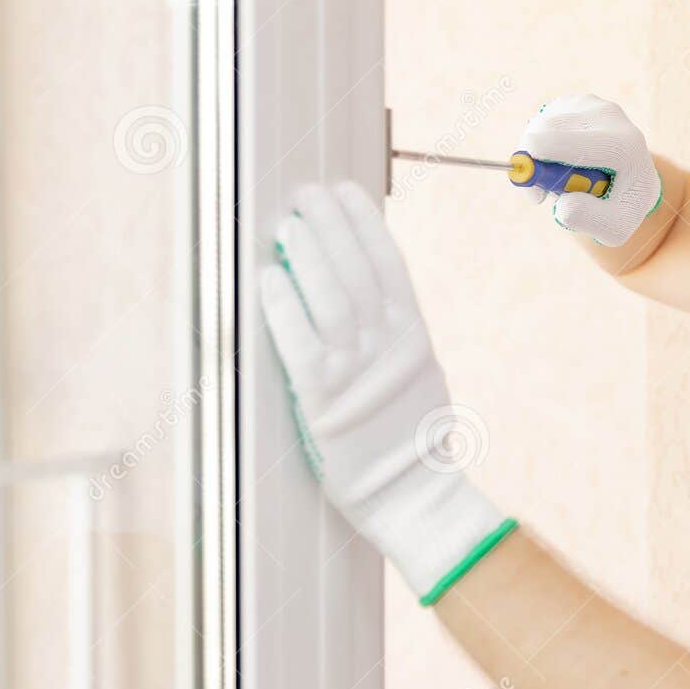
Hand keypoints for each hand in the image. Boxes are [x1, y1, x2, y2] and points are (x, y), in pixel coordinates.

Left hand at [259, 181, 514, 602]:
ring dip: (307, 254)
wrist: (411, 496)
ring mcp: (356, 372)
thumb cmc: (411, 440)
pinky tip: (270, 277)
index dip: (365, 223)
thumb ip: (396, 337)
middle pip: (357, 269)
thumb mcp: (419, 376)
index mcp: (414, 338)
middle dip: (330, 224)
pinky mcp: (324, 400)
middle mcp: (388, 347)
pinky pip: (300, 341)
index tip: (345, 192)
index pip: (389, 263)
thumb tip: (372, 298)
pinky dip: (285, 305)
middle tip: (306, 195)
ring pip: (331, 297)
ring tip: (287, 225)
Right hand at [520, 94, 660, 246]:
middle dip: (533, 162)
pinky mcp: (579, 102)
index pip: (571, 141)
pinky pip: (544, 121)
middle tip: (541, 193)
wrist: (637, 178)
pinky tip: (562, 159)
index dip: (538, 158)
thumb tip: (564, 204)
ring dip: (538, 155)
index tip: (533, 189)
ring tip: (561, 177)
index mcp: (624, 145)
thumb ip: (591, 221)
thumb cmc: (623, 204)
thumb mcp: (616, 226)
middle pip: (548, 129)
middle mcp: (610, 116)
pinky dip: (542, 144)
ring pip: (541, 125)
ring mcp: (594, 104)